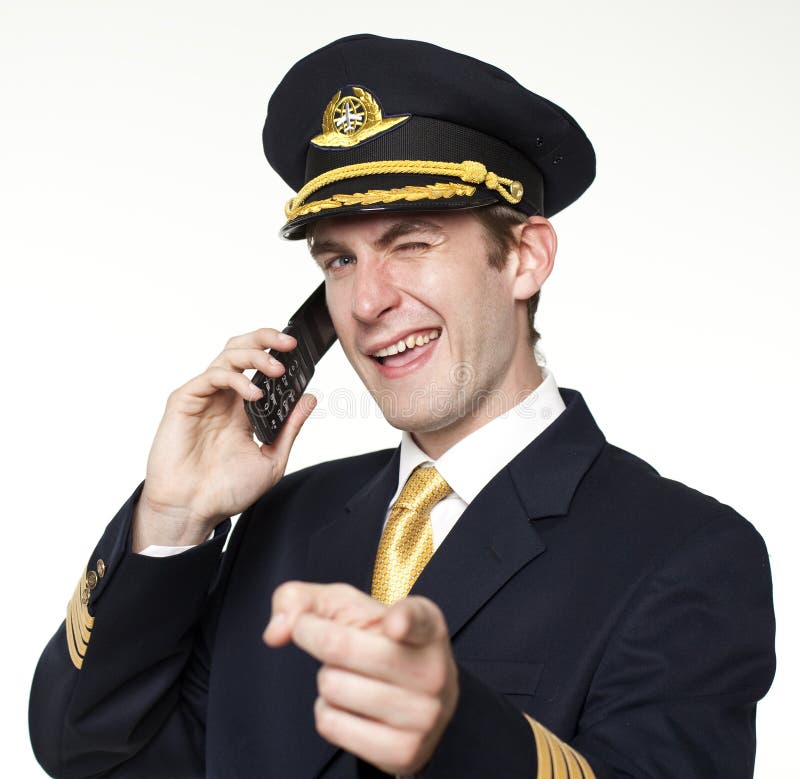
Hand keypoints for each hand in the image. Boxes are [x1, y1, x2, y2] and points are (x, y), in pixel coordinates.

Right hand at [132, 328, 316, 549]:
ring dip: (255, 355)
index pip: (259, 366)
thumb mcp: (271, 459)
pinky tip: (254, 395)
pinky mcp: (184, 401)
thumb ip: (289, 428)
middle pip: (241, 349)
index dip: (277, 353)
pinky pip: (211, 376)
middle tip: (290, 343)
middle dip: (265, 339)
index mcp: (243, 408)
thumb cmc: (226, 491)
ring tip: (277, 369)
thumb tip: (310, 398)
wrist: (193, 512)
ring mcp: (203, 397)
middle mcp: (224, 397)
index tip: (301, 351)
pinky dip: (236, 379)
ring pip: (228, 356)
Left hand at [264, 582, 458, 774]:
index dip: (402, 620)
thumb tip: (276, 632)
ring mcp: (423, 715)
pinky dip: (327, 711)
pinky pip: (331, 724)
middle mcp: (433, 669)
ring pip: (332, 686)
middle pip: (339, 647)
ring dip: (325, 677)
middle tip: (313, 631)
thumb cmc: (377, 641)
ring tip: (349, 674)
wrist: (417, 699)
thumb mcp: (349, 607)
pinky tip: (351, 705)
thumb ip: (303, 600)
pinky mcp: (404, 751)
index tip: (393, 625)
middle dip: (310, 635)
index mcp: (427, 624)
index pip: (416, 619)